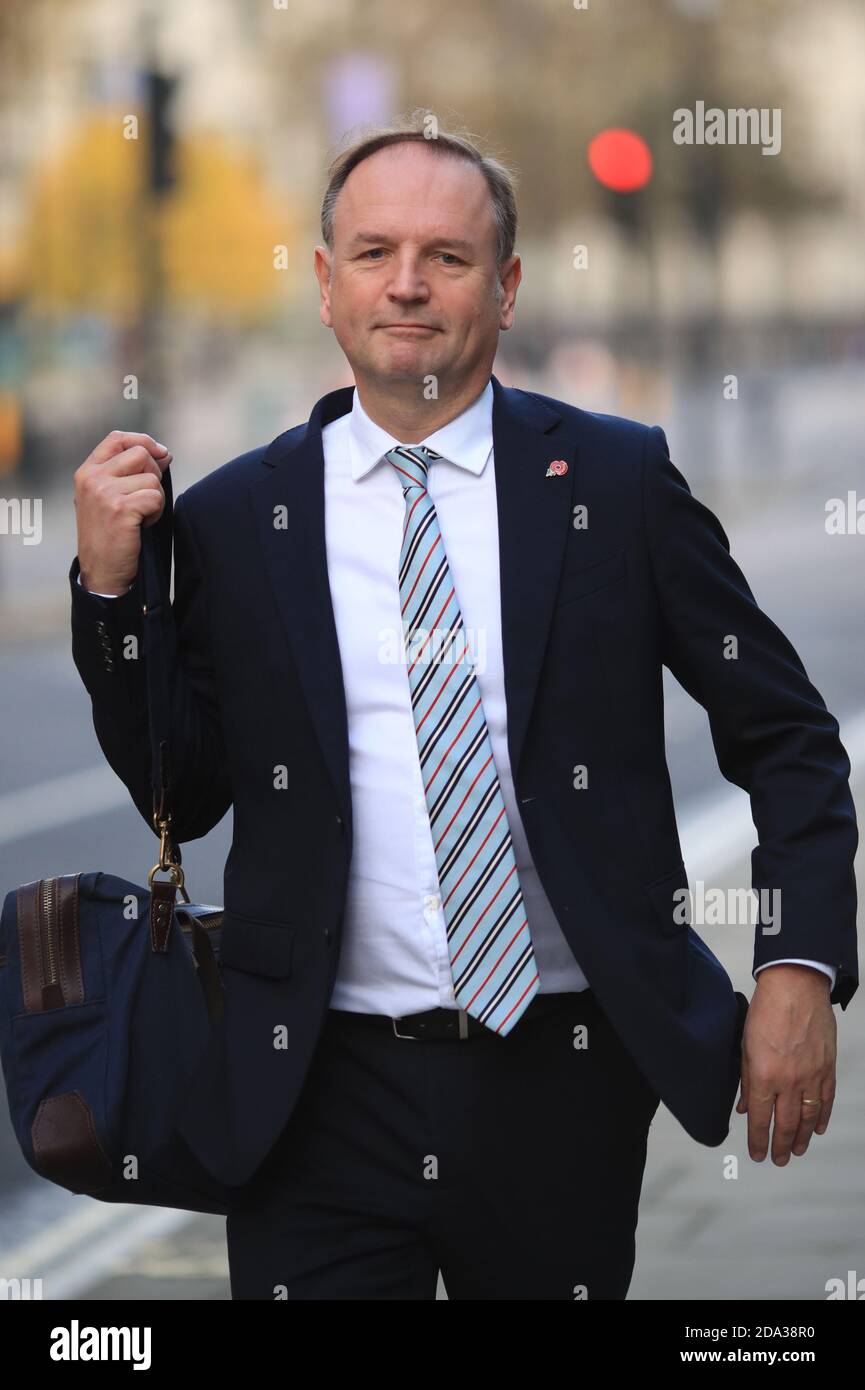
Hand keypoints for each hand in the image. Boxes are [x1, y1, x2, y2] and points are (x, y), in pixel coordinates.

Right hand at [73, 431, 171, 593]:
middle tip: (145, 499)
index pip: (117, 438)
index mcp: (87, 472)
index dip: (143, 441)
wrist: (101, 571)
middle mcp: (93, 478)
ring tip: (141, 516)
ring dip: (155, 498)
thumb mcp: (110, 498)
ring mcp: (104, 492)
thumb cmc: (109, 535)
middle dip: (153, 474)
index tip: (159, 453)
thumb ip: (130, 473)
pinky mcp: (120, 508)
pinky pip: (156, 497)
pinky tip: (143, 525)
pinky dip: (156, 512)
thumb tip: (164, 454)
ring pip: (152, 478)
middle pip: (140, 454)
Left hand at [736, 963, 835, 1163]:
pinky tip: (819, 1128)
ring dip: (804, 1138)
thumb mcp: (745, 1046)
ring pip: (809, 1117)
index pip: (760, 1119)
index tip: (757, 1154)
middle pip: (786, 1124)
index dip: (758, 1140)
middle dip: (781, 1146)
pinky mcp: (827, 1068)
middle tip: (779, 1160)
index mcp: (763, 1075)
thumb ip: (746, 1080)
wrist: (796, 987)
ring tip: (798, 1151)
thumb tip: (745, 1107)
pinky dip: (823, 1117)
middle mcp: (789, 1081)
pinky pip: (827, 1100)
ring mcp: (811, 1076)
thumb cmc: (766, 1011)